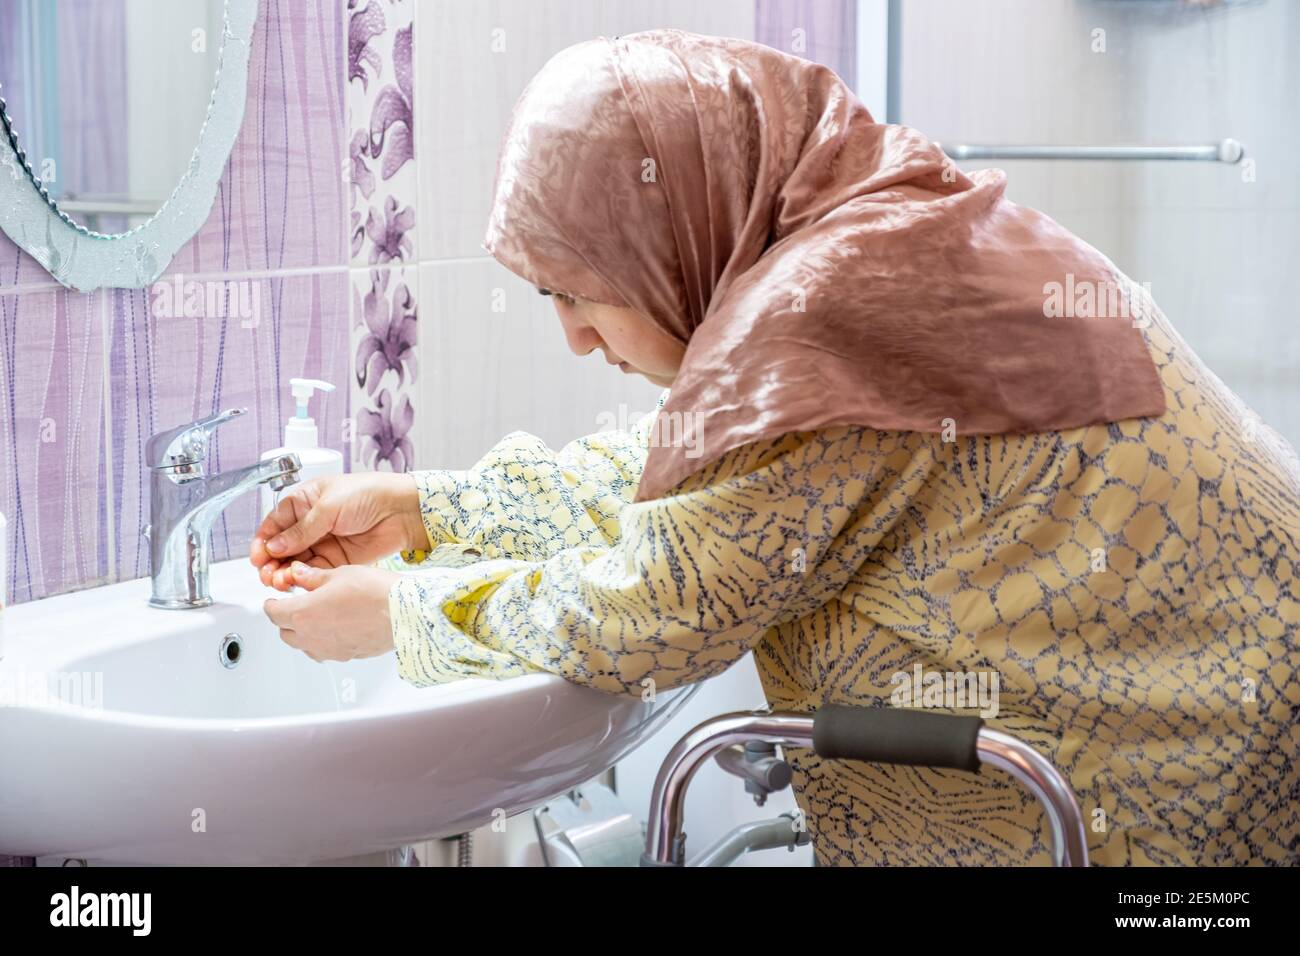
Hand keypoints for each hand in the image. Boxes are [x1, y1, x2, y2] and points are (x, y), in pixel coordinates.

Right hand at [250, 472, 426, 590]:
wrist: (402, 510)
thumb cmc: (369, 493)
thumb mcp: (329, 506)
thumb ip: (302, 529)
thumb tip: (276, 546)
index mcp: (304, 502)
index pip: (274, 525)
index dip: (263, 542)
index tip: (257, 557)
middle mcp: (309, 524)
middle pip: (281, 548)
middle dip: (271, 562)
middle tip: (267, 574)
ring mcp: (323, 543)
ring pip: (295, 562)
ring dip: (284, 573)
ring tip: (280, 581)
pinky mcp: (336, 560)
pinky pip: (313, 571)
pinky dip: (303, 578)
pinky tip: (296, 582)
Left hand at [263, 563, 399, 661]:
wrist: (404, 613)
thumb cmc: (374, 593)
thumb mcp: (339, 574)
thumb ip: (313, 577)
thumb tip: (299, 574)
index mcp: (302, 614)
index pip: (273, 612)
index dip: (272, 602)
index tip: (275, 598)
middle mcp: (311, 637)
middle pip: (284, 632)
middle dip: (285, 619)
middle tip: (295, 605)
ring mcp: (329, 650)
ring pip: (303, 645)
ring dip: (303, 633)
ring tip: (317, 616)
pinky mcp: (346, 655)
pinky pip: (325, 651)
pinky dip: (323, 640)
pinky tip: (337, 627)